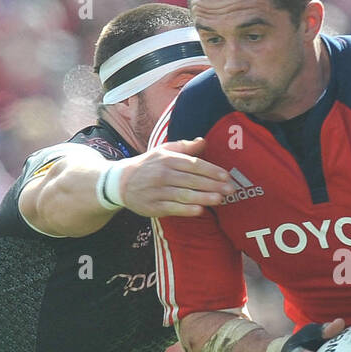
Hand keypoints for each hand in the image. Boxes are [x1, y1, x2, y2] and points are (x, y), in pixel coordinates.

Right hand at [119, 138, 233, 217]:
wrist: (120, 182)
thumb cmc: (148, 165)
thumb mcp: (163, 151)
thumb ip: (184, 147)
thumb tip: (204, 141)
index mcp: (167, 159)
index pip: (193, 164)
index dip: (211, 170)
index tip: (226, 176)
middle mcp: (162, 174)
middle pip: (191, 180)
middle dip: (213, 185)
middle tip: (231, 189)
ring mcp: (157, 191)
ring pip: (184, 194)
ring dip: (203, 197)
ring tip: (220, 199)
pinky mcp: (153, 206)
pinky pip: (172, 208)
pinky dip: (187, 210)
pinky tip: (200, 210)